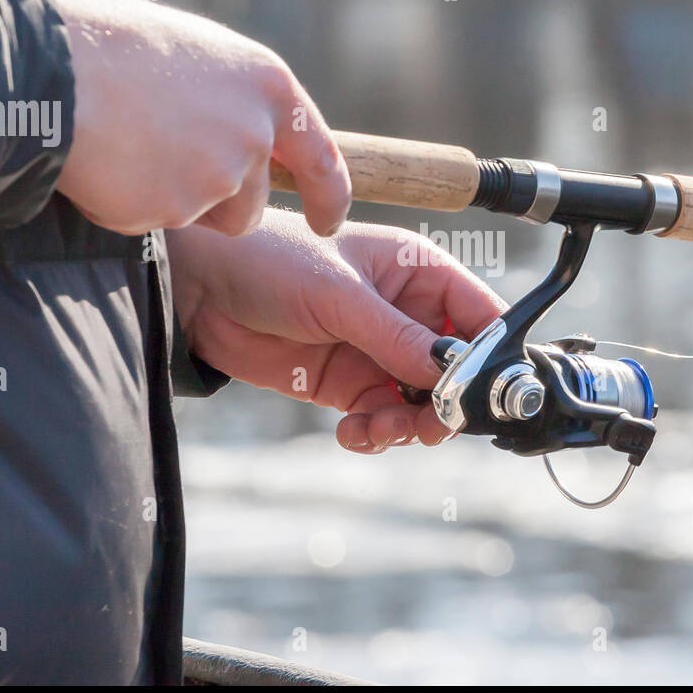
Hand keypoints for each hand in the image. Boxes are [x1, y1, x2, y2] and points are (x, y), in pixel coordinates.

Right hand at [45, 0, 349, 236]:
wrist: (50, 66)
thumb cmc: (110, 47)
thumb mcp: (194, 56)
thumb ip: (230, 101)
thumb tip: (241, 136)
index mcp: (267, 86)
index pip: (320, 156)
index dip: (328, 196)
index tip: (328, 221)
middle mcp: (254, 134)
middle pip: (250, 203)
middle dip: (217, 202)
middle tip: (162, 162)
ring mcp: (219, 175)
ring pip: (206, 219)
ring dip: (176, 204)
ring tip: (131, 152)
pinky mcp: (176, 209)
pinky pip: (155, 223)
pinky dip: (131, 204)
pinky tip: (107, 164)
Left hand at [168, 211, 507, 452]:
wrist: (200, 287)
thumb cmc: (270, 259)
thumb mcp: (340, 294)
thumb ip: (397, 337)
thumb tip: (451, 371)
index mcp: (419, 272)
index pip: (480, 314)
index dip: (492, 353)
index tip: (485, 392)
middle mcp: (407, 313)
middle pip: (457, 369)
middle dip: (447, 402)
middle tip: (428, 424)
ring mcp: (378, 351)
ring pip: (422, 402)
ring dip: (409, 424)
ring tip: (379, 428)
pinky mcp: (347, 384)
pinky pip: (382, 418)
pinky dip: (376, 433)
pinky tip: (354, 432)